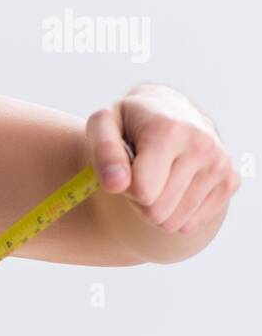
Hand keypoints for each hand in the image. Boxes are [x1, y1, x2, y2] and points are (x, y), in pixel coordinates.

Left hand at [85, 83, 241, 234]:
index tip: (126, 166)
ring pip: (173, 222)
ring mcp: (220, 164)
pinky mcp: (230, 181)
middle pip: (156, 211)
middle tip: (140, 174)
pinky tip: (174, 183)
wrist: (171, 111)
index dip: (124, 186)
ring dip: (157, 207)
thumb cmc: (129, 123)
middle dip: (139, 200)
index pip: (142, 191)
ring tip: (156, 177)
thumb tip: (115, 184)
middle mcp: (201, 145)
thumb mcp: (104, 126)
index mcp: (169, 129)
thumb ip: (104, 153)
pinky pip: (191, 224)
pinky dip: (176, 212)